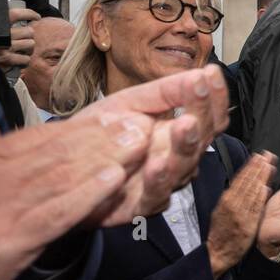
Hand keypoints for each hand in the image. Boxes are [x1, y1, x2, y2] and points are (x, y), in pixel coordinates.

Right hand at [0, 7, 39, 69]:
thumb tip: (13, 2)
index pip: (20, 14)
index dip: (31, 14)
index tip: (36, 17)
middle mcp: (3, 34)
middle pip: (29, 32)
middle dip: (28, 35)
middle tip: (24, 37)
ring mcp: (5, 47)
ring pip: (30, 44)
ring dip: (28, 47)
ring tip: (23, 48)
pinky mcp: (6, 59)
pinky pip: (26, 58)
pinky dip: (24, 59)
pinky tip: (20, 58)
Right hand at [0, 109, 152, 279]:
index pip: (31, 139)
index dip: (74, 127)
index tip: (108, 116)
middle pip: (53, 153)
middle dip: (99, 138)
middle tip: (136, 124)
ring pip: (61, 177)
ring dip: (104, 158)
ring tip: (137, 144)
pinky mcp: (9, 243)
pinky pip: (58, 213)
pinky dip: (89, 194)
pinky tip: (115, 180)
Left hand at [76, 64, 229, 226]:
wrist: (64, 167)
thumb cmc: (101, 134)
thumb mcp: (132, 104)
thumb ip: (165, 92)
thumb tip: (198, 74)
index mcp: (179, 133)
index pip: (209, 116)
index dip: (215, 96)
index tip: (211, 73)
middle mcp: (178, 159)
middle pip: (202, 139)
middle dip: (202, 113)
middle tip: (199, 90)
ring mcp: (162, 183)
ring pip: (183, 168)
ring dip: (186, 145)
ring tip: (186, 123)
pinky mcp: (140, 206)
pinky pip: (155, 196)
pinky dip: (157, 181)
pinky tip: (156, 164)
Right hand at [207, 152, 274, 277]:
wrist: (219, 251)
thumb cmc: (222, 230)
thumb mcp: (223, 210)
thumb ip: (233, 197)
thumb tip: (242, 182)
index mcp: (226, 199)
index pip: (240, 179)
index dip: (250, 167)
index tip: (258, 156)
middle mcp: (232, 204)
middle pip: (247, 182)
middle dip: (258, 167)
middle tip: (268, 155)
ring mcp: (239, 213)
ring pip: (252, 192)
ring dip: (261, 177)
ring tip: (270, 165)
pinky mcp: (247, 223)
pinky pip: (254, 208)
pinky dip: (260, 197)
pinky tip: (266, 187)